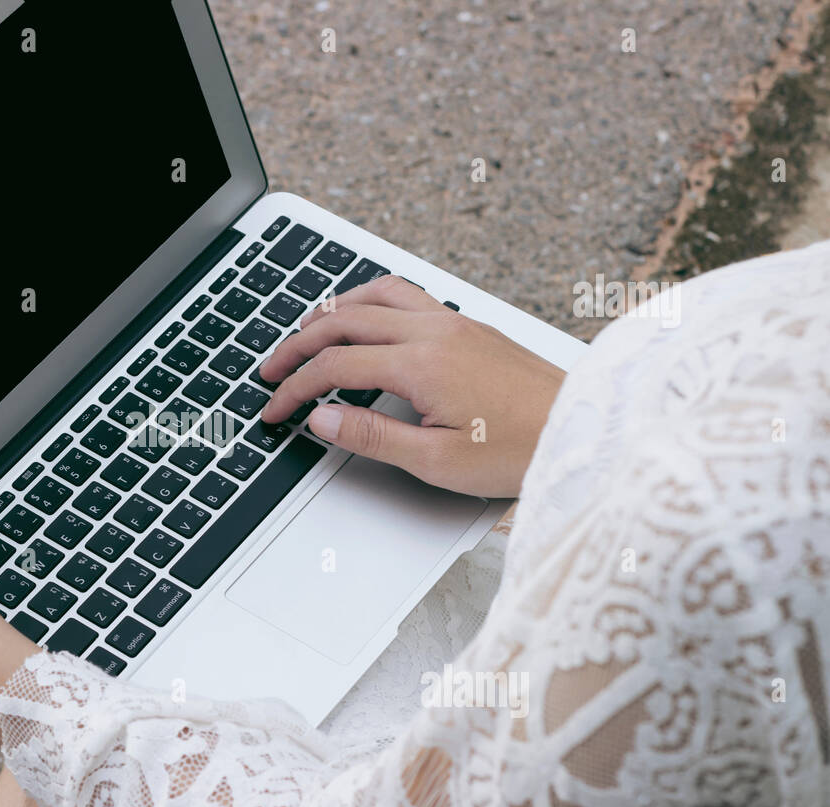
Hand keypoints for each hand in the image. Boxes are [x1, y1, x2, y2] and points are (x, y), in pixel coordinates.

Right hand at [258, 276, 564, 497]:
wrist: (584, 430)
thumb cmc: (521, 450)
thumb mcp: (437, 460)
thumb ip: (372, 436)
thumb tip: (320, 418)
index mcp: (420, 364)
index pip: (334, 366)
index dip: (295, 389)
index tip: (274, 412)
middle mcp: (434, 332)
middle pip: (344, 320)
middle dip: (299, 344)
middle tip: (272, 369)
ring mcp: (454, 323)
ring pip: (377, 295)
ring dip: (334, 310)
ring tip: (309, 332)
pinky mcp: (471, 327)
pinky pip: (407, 296)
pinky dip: (371, 302)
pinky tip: (369, 321)